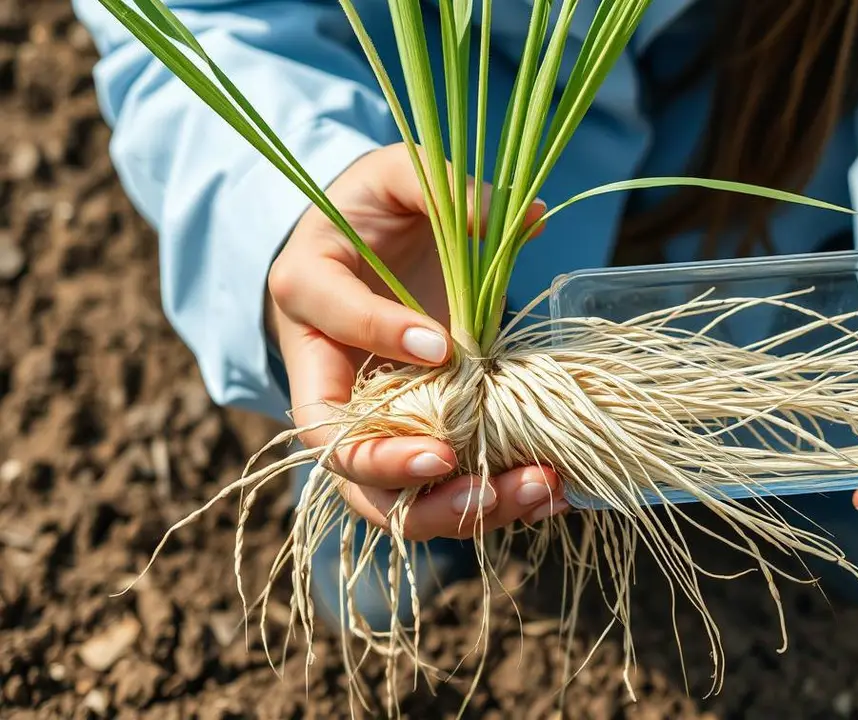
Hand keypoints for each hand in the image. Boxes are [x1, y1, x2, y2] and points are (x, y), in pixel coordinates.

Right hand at [266, 144, 568, 540]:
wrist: (359, 251)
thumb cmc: (373, 210)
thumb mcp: (399, 175)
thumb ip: (446, 185)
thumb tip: (527, 216)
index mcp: (308, 290)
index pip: (333, 318)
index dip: (380, 335)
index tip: (445, 348)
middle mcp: (320, 371)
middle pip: (338, 447)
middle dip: (397, 468)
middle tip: (460, 463)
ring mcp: (361, 418)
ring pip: (383, 495)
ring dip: (453, 508)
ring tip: (534, 491)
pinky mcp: (402, 441)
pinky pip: (431, 492)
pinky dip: (484, 504)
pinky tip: (547, 493)